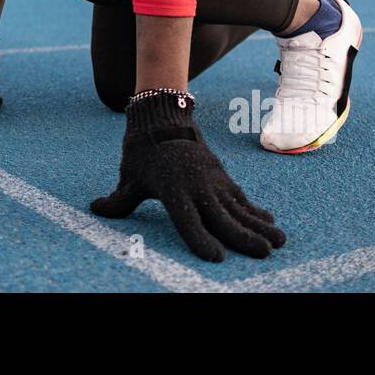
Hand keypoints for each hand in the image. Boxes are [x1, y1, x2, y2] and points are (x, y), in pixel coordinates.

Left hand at [91, 91, 284, 261]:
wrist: (163, 116)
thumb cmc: (142, 151)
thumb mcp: (128, 176)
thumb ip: (118, 200)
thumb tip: (95, 209)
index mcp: (173, 191)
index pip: (188, 222)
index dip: (200, 241)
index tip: (215, 258)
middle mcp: (197, 187)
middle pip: (223, 218)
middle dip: (243, 238)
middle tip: (263, 254)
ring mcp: (213, 180)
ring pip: (240, 208)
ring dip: (259, 226)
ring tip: (279, 242)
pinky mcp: (221, 176)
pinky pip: (241, 197)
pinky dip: (256, 211)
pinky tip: (269, 223)